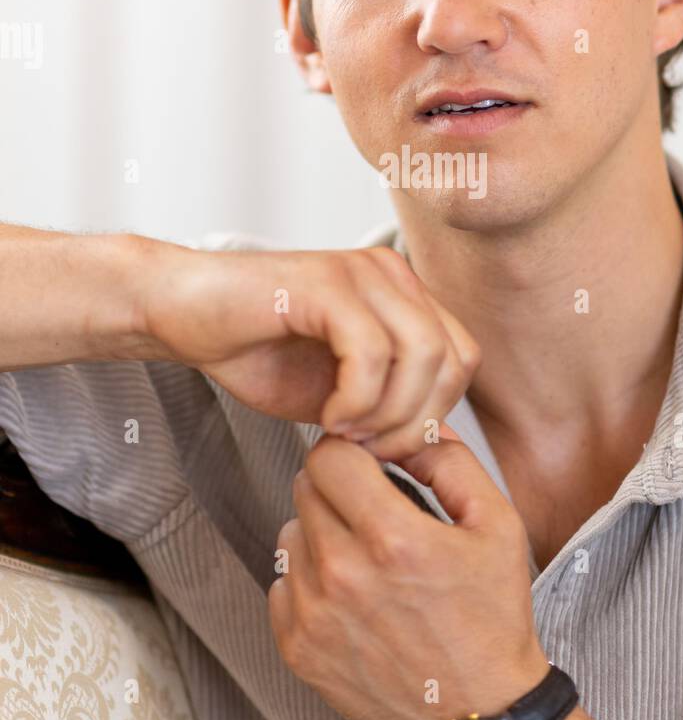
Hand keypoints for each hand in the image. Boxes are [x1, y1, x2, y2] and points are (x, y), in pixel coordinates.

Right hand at [141, 243, 480, 458]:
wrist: (182, 314)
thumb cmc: (255, 349)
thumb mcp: (342, 390)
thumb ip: (390, 404)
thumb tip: (435, 446)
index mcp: (403, 295)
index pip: (463, 359)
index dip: (435, 416)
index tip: (385, 447)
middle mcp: (392, 274)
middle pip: (453, 358)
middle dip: (417, 421)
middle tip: (368, 447)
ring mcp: (361, 272)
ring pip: (422, 353)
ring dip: (388, 413)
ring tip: (345, 432)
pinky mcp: (326, 282)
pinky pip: (371, 352)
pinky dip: (356, 400)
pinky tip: (327, 416)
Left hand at [267, 425, 548, 719]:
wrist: (481, 713)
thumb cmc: (492, 620)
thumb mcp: (497, 525)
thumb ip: (452, 462)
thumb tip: (413, 427)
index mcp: (393, 539)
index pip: (328, 456)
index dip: (349, 451)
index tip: (367, 465)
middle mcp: (344, 575)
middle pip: (305, 489)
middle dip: (337, 489)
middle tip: (373, 512)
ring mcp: (314, 615)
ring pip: (289, 534)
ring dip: (320, 534)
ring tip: (364, 558)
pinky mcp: (297, 649)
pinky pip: (280, 584)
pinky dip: (307, 581)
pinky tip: (349, 596)